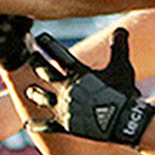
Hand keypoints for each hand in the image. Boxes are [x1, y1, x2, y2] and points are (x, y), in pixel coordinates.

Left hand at [25, 29, 154, 145]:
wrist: (125, 121)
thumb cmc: (124, 92)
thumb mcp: (122, 67)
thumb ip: (118, 47)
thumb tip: (120, 29)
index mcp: (78, 72)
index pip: (58, 53)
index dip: (47, 44)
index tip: (39, 38)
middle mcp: (67, 88)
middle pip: (44, 72)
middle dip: (36, 64)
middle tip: (31, 58)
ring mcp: (64, 107)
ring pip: (41, 97)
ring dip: (34, 93)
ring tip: (30, 90)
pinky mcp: (66, 124)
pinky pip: (47, 125)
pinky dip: (37, 125)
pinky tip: (29, 125)